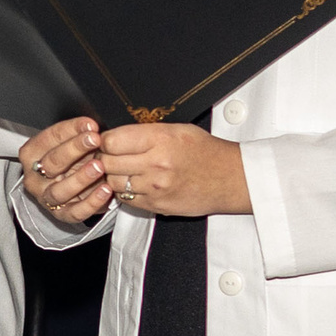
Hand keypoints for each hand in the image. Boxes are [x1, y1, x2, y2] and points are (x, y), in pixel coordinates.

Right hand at [21, 119, 112, 224]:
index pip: (49, 138)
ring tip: (100, 167)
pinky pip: (75, 212)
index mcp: (31, 153)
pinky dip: (91, 202)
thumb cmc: (70, 159)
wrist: (68, 186)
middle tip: (95, 140)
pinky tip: (106, 190)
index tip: (90, 124)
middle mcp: (34, 177)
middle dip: (75, 149)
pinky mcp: (61, 214)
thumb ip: (78, 135)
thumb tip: (93, 125)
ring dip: (81, 178)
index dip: (70, 129)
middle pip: (52, 162)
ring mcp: (46, 198)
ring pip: (59, 191)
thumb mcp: (71, 143)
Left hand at [87, 121, 249, 217]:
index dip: (105, 140)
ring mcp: (155, 187)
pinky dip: (124, 192)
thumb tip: (116, 133)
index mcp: (160, 139)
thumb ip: (146, 131)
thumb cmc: (206, 151)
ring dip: (112, 176)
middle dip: (104, 158)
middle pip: (107, 163)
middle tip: (110, 155)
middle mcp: (155, 164)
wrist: (230, 179)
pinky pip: (126, 200)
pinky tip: (134, 184)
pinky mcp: (157, 206)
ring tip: (122, 169)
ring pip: (112, 183)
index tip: (107, 140)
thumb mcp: (177, 129)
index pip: (112, 141)